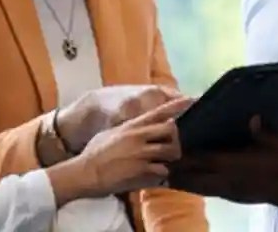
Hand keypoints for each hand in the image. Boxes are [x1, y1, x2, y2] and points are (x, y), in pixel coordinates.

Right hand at [47, 96, 190, 205]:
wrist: (86, 172)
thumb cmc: (94, 153)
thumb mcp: (110, 134)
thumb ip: (126, 130)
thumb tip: (135, 129)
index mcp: (132, 126)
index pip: (159, 112)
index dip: (176, 106)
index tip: (191, 101)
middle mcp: (139, 137)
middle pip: (171, 131)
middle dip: (177, 138)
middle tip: (175, 145)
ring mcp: (141, 154)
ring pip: (170, 151)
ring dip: (171, 158)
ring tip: (165, 162)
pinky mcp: (142, 170)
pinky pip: (163, 171)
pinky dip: (162, 175)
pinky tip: (155, 177)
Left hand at [170, 116, 277, 223]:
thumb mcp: (274, 141)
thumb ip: (261, 130)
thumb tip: (253, 116)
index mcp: (235, 164)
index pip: (205, 160)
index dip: (186, 155)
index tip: (170, 145)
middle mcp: (227, 179)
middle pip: (193, 177)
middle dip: (175, 169)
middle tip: (157, 160)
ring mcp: (226, 190)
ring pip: (196, 187)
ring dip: (180, 180)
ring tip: (161, 172)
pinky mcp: (228, 196)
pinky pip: (204, 192)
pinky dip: (191, 186)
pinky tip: (180, 181)